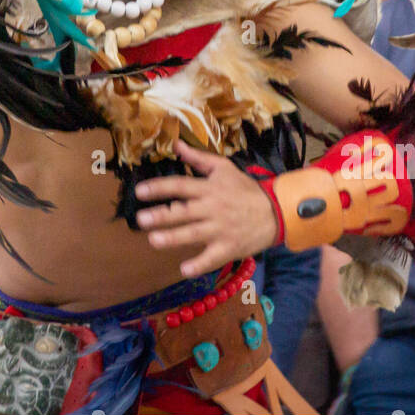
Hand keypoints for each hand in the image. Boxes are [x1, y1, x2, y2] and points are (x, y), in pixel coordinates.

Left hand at [134, 140, 278, 278]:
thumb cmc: (245, 189)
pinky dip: (199, 265)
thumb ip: (198, 158)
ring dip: (173, 238)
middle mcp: (213, 208)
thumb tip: (176, 144)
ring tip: (153, 241)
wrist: (275, 212)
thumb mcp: (224, 168)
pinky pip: (212, 258)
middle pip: (184, 212)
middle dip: (162, 215)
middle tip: (141, 219)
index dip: (159, 188)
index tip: (140, 191)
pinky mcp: (228, 248)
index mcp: (209, 188)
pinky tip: (184, 269)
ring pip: (193, 234)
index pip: (180, 186)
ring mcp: (220, 229)